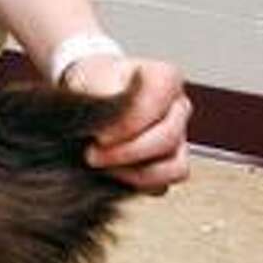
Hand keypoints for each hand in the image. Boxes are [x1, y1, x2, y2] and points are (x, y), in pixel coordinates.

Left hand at [63, 54, 191, 194]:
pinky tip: (113, 173)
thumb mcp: (88, 81)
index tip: (99, 134)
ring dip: (134, 173)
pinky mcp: (170, 165)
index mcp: (165, 78)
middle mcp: (179, 108)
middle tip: (92, 154)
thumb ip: (101, 95)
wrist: (83, 102)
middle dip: (125, 152)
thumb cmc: (91, 87)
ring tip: (103, 166)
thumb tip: (109, 119)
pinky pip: (164, 184)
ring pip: (174, 166)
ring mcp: (179, 138)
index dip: (128, 123)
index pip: (158, 101)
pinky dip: (137, 184)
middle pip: (167, 138)